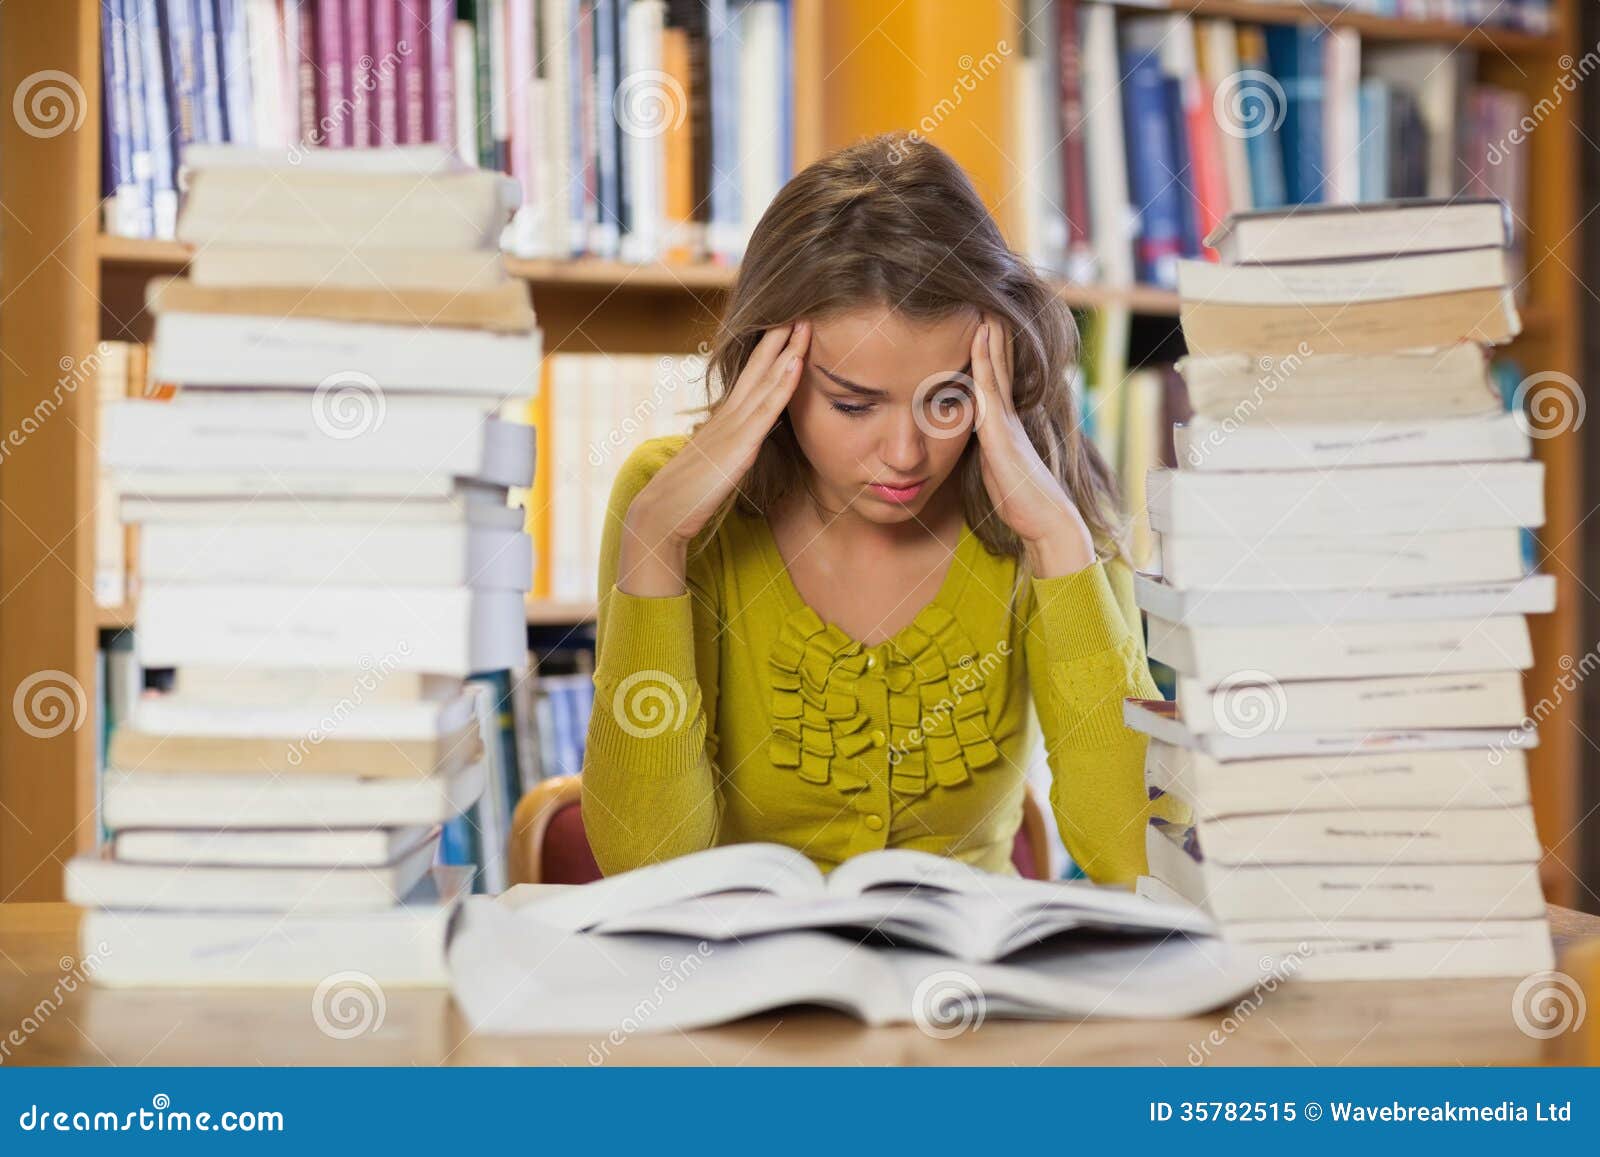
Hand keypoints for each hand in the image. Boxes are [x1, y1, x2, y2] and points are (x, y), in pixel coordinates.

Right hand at [618, 322, 810, 594]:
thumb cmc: (687, 496)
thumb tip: (741, 447)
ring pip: (766, 381)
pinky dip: (783, 383)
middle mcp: (728, 416)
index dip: (768, 352)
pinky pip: (767, 408)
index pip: (750, 378)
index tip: (785, 328)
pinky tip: (797, 362)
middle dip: (779, 339)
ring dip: (787, 351)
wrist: (663, 513)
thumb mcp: (714, 465)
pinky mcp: (740, 445)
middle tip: (799, 310)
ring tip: (804, 323)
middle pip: (758, 369)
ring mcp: (734, 427)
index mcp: (723, 421)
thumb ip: (728, 450)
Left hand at [969, 314, 1094, 576]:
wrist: (1047, 523)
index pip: (996, 381)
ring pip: (996, 372)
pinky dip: (985, 364)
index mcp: (1005, 426)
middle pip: (999, 367)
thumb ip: (988, 451)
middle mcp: (1009, 419)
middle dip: (993, 335)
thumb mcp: (997, 470)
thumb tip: (975, 443)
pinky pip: (990, 392)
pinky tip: (979, 341)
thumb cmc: (1022, 503)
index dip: (990, 352)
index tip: (981, 323)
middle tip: (985, 301)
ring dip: (989, 339)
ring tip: (982, 307)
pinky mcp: (1003, 435)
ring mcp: (1007, 424)